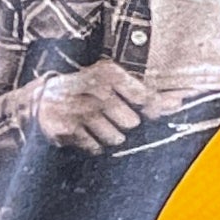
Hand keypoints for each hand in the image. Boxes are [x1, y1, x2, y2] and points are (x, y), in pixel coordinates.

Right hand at [31, 62, 155, 153]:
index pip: (145, 97)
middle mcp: (95, 89)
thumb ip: (146, 93)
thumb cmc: (86, 89)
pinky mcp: (67, 130)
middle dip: (124, 123)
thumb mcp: (113, 82)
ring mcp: (79, 110)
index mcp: (109, 72)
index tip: (155, 112)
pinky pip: (96, 147)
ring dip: (108, 135)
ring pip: (115, 138)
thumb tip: (178, 103)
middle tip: (109, 114)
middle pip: (132, 123)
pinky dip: (92, 144)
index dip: (154, 109)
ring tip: (94, 123)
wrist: (42, 99)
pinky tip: (83, 131)